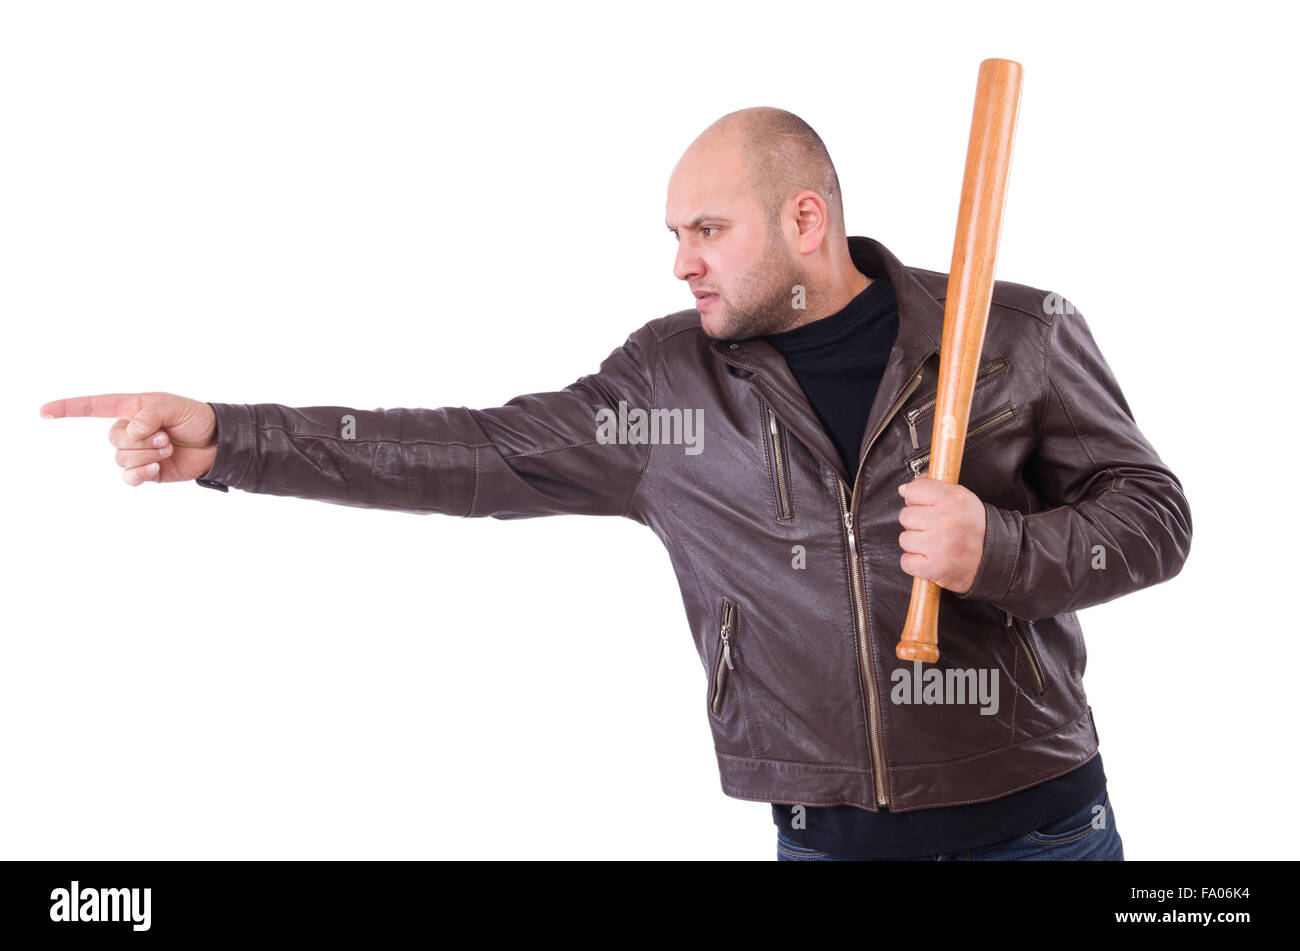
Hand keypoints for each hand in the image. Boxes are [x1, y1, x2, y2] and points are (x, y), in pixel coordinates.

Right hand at [40, 392, 217, 485]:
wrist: (217, 442)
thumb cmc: (195, 418)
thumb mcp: (173, 406)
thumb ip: (149, 413)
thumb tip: (131, 430)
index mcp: (131, 408)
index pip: (94, 407)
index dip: (68, 408)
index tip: (43, 411)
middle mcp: (129, 430)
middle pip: (112, 437)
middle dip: (141, 438)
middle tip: (166, 436)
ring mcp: (136, 452)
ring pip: (121, 457)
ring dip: (147, 453)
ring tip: (169, 447)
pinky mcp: (147, 471)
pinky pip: (129, 477)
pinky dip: (141, 472)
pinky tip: (157, 466)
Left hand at [897, 474, 986, 594]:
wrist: (997, 558)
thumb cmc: (975, 528)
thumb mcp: (962, 498)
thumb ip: (935, 488)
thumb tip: (905, 488)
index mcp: (952, 499)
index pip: (913, 491)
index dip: (915, 499)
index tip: (924, 506)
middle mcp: (945, 520)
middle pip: (905, 516)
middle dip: (916, 523)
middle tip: (933, 528)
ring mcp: (938, 545)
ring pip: (904, 539)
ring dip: (916, 544)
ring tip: (934, 544)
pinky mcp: (933, 567)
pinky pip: (906, 561)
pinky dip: (915, 563)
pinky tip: (930, 558)